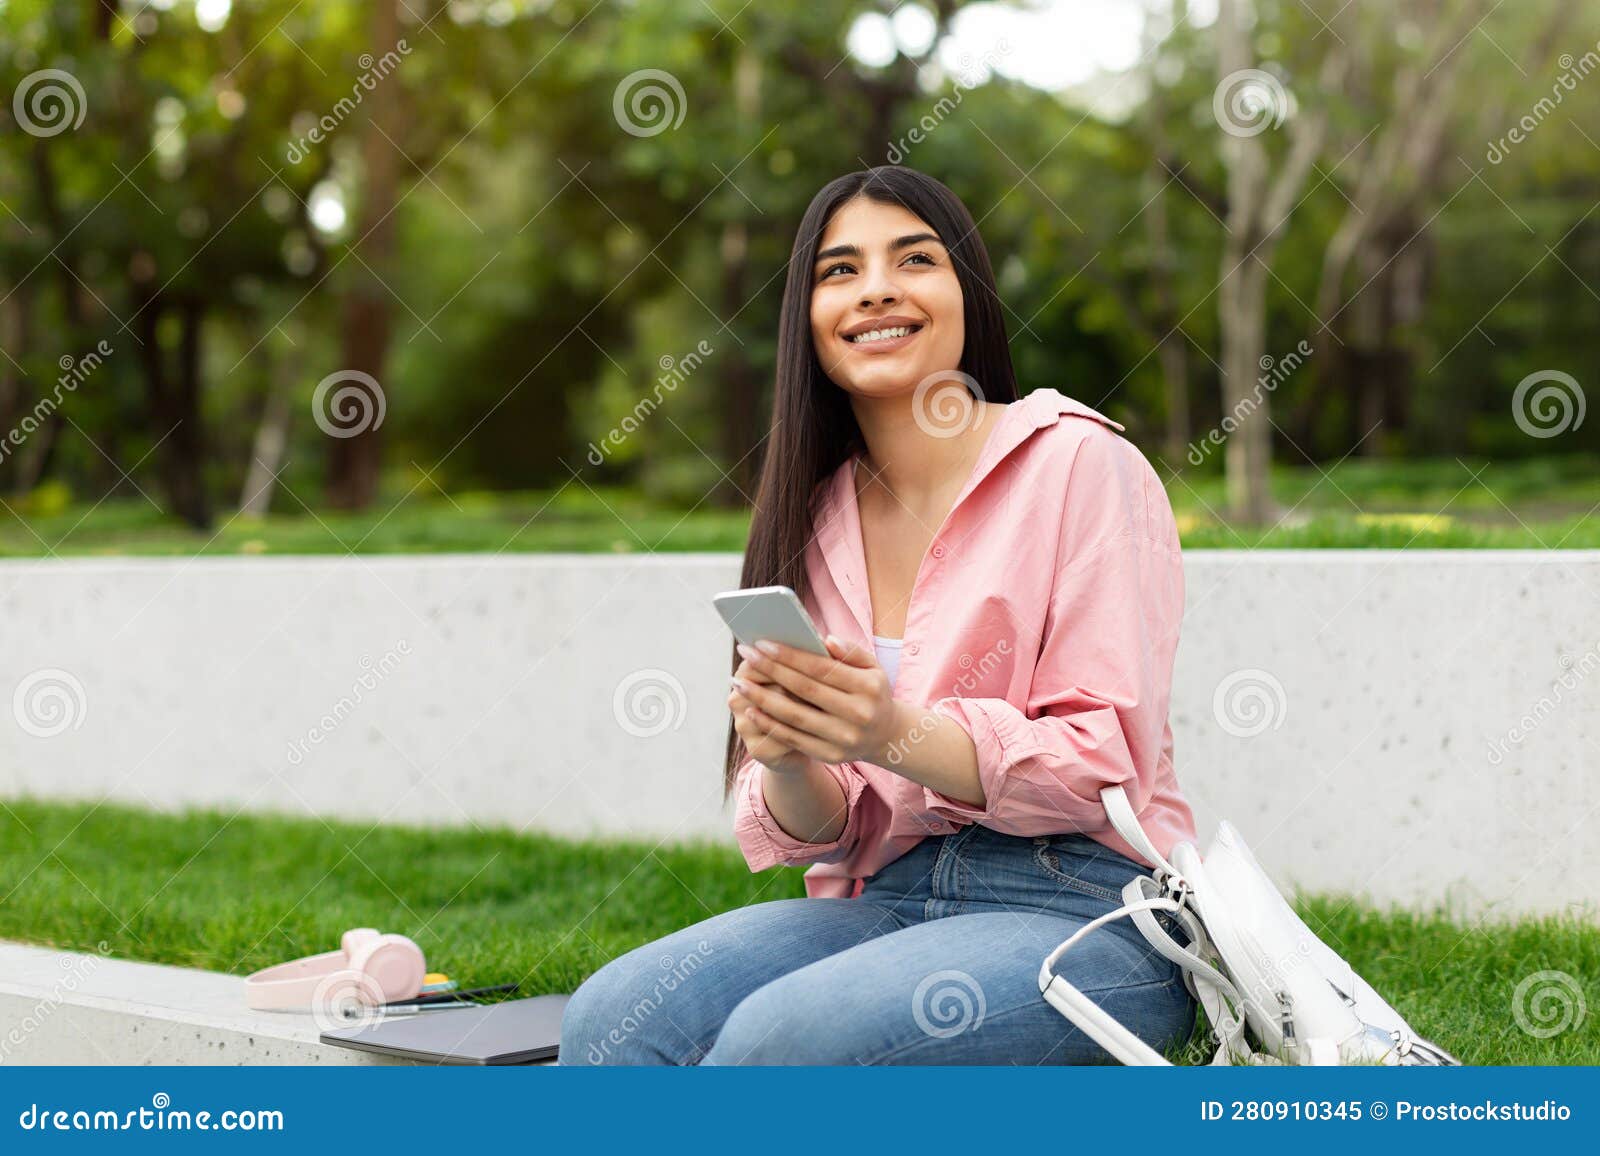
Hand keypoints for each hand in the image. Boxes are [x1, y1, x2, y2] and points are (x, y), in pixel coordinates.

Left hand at [728, 635, 902, 765]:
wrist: (885, 736)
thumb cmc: (871, 693)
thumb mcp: (872, 668)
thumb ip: (851, 651)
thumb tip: (824, 640)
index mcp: (867, 687)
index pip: (821, 668)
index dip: (789, 656)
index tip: (762, 643)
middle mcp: (857, 714)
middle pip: (804, 689)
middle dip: (770, 670)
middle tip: (745, 653)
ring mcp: (843, 738)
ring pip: (794, 716)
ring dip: (762, 698)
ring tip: (739, 682)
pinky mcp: (830, 755)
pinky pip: (793, 738)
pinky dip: (769, 724)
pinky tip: (751, 709)